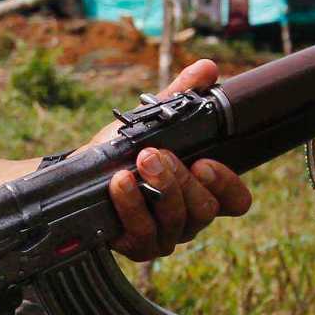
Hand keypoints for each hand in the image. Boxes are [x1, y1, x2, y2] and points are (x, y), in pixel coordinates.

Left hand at [89, 59, 254, 261]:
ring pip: (176, 222)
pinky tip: (120, 183)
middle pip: (204, 209)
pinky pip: (142, 234)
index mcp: (201, 190)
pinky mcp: (137, 246)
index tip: (205, 162)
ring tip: (140, 161)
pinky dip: (131, 206)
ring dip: (159, 189)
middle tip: (156, 154)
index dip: (228, 185)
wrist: (77, 174)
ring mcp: (164, 235)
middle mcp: (188, 217)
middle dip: (181, 180)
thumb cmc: (122, 150)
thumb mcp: (152, 120)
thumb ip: (182, 96)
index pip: (236, 200)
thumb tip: (207, 68)